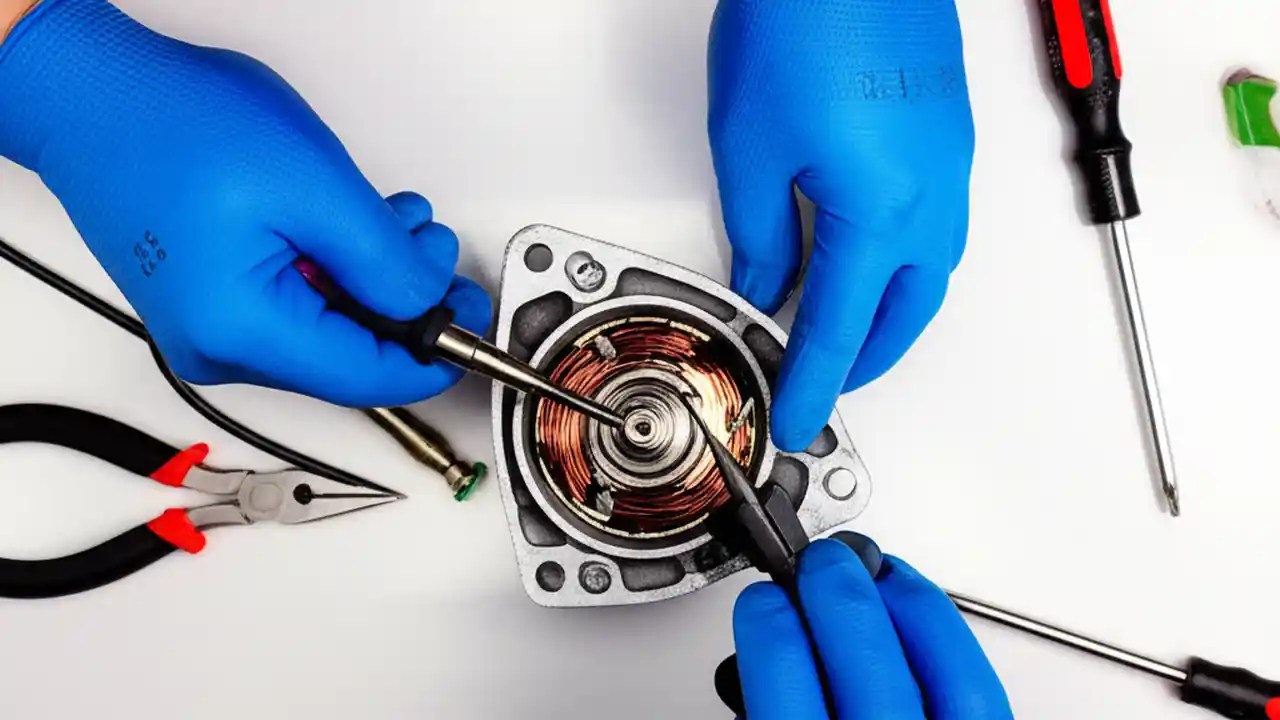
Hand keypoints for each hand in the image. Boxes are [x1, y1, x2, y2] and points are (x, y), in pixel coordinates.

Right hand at [0, 0, 487, 405]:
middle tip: (435, 252)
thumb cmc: (173, 123)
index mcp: (242, 331)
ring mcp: (207, 329)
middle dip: (405, 303)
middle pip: (349, 357)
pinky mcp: (206, 303)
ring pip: (326, 328)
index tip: (473, 324)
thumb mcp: (316, 188)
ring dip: (372, 279)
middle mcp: (217, 348)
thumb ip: (385, 260)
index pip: (369, 379)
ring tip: (394, 221)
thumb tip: (428, 303)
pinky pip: (292, 306)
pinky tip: (352, 227)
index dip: (435, 354)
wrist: (89, 92)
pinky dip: (334, 271)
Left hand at [708, 0, 974, 449]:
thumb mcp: (749, 147)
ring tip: (844, 329)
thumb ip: (755, 231)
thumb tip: (758, 280)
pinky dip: (902, 261)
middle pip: (903, 314)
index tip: (795, 419)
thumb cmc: (805, 18)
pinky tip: (868, 253)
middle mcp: (931, 197)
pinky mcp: (946, 134)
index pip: (836, 329)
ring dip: (889, 314)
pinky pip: (935, 224)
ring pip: (928, 272)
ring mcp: (948, 164)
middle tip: (823, 383)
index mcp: (880, 213)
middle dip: (864, 360)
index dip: (811, 383)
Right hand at [734, 539, 1011, 718]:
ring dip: (905, 602)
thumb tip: (774, 636)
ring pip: (945, 677)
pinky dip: (949, 634)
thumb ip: (772, 702)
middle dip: (838, 594)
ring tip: (876, 569)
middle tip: (819, 561)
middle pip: (869, 671)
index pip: (787, 690)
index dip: (771, 628)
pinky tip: (920, 607)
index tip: (764, 598)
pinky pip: (979, 690)